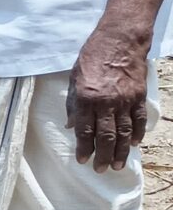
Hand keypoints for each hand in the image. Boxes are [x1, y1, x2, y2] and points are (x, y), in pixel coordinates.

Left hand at [68, 20, 149, 169]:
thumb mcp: (75, 78)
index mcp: (87, 98)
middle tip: (101, 169)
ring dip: (122, 151)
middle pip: (106, 136)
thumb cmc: (93, 57)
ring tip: (118, 165)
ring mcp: (125, 100)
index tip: (83, 160)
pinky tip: (135, 144)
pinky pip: (139, 120)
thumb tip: (72, 126)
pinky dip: (137, 133)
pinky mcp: (138, 96)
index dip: (84, 148)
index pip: (85, 130)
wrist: (120, 39)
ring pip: (124, 133)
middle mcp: (106, 102)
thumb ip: (73, 104)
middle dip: (104, 156)